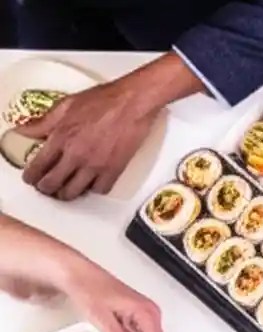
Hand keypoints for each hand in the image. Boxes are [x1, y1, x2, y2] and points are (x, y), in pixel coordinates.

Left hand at [17, 79, 158, 199]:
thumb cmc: (102, 100)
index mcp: (60, 137)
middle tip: (47, 187)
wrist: (132, 103)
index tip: (32, 178)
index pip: (38, 166)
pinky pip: (100, 190)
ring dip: (67, 193)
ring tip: (67, 189)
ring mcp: (95, 165)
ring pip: (74, 192)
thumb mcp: (65, 106)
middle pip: (53, 184)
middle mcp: (75, 155)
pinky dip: (94, 189)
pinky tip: (92, 182)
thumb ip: (44, 122)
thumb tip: (24, 131)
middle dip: (46, 188)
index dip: (32, 176)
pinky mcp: (114, 169)